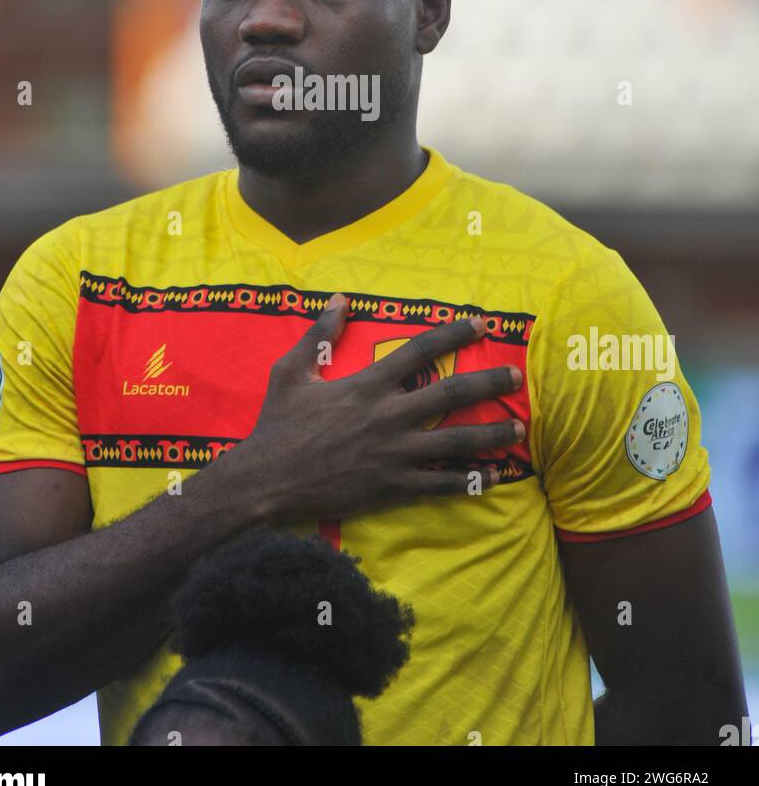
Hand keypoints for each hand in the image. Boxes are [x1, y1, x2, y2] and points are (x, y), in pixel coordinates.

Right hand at [239, 293, 524, 522]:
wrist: (266, 481)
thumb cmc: (277, 424)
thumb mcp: (291, 372)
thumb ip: (320, 335)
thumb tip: (340, 299)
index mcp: (368, 384)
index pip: (421, 350)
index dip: (455, 333)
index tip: (483, 324)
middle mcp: (388, 415)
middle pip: (452, 392)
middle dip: (490, 382)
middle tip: (517, 377)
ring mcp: (393, 453)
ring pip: (455, 440)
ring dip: (492, 433)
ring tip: (519, 429)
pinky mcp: (392, 486)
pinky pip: (440, 483)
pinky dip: (470, 480)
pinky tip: (494, 477)